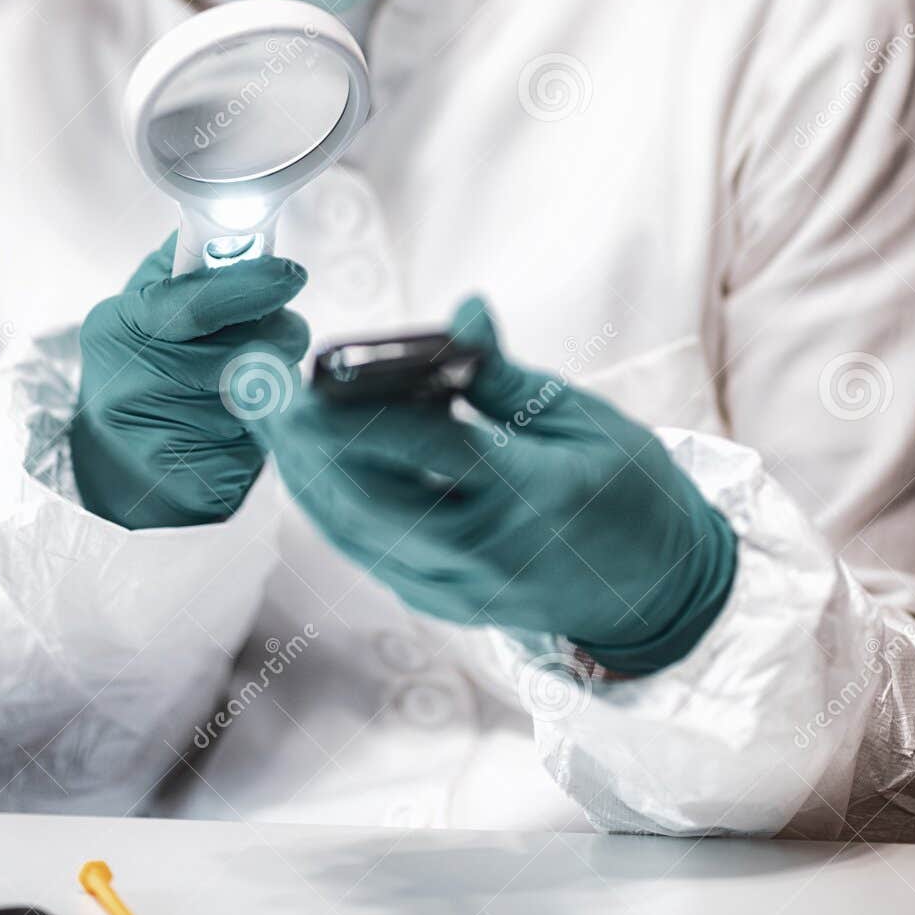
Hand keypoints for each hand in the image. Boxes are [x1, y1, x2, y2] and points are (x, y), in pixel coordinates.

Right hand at [70, 236, 308, 528]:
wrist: (115, 475)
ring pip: (273, 387)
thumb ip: (181, 272)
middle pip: (254, 346)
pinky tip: (238, 423)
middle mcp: (142, 386)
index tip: (289, 272)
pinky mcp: (214, 481)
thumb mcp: (133, 314)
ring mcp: (176, 439)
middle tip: (268, 329)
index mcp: (120, 330)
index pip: (194, 304)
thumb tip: (230, 228)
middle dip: (279, 331)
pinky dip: (270, 419)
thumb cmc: (133, 378)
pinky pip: (274, 432)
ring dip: (276, 376)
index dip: (250, 284)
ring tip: (242, 381)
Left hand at [244, 299, 735, 673]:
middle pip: (369, 502)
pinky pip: (371, 554)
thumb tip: (462, 310)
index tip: (306, 377)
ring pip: (356, 534)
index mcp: (533, 495)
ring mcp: (461, 589)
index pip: (431, 451)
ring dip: (303, 475)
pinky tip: (306, 465)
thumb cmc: (633, 493)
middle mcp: (487, 552)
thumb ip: (506, 376)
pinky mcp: (445, 604)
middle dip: (302, 445)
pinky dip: (331, 507)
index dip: (362, 416)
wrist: (660, 596)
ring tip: (265, 419)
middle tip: (254, 389)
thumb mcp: (584, 421)